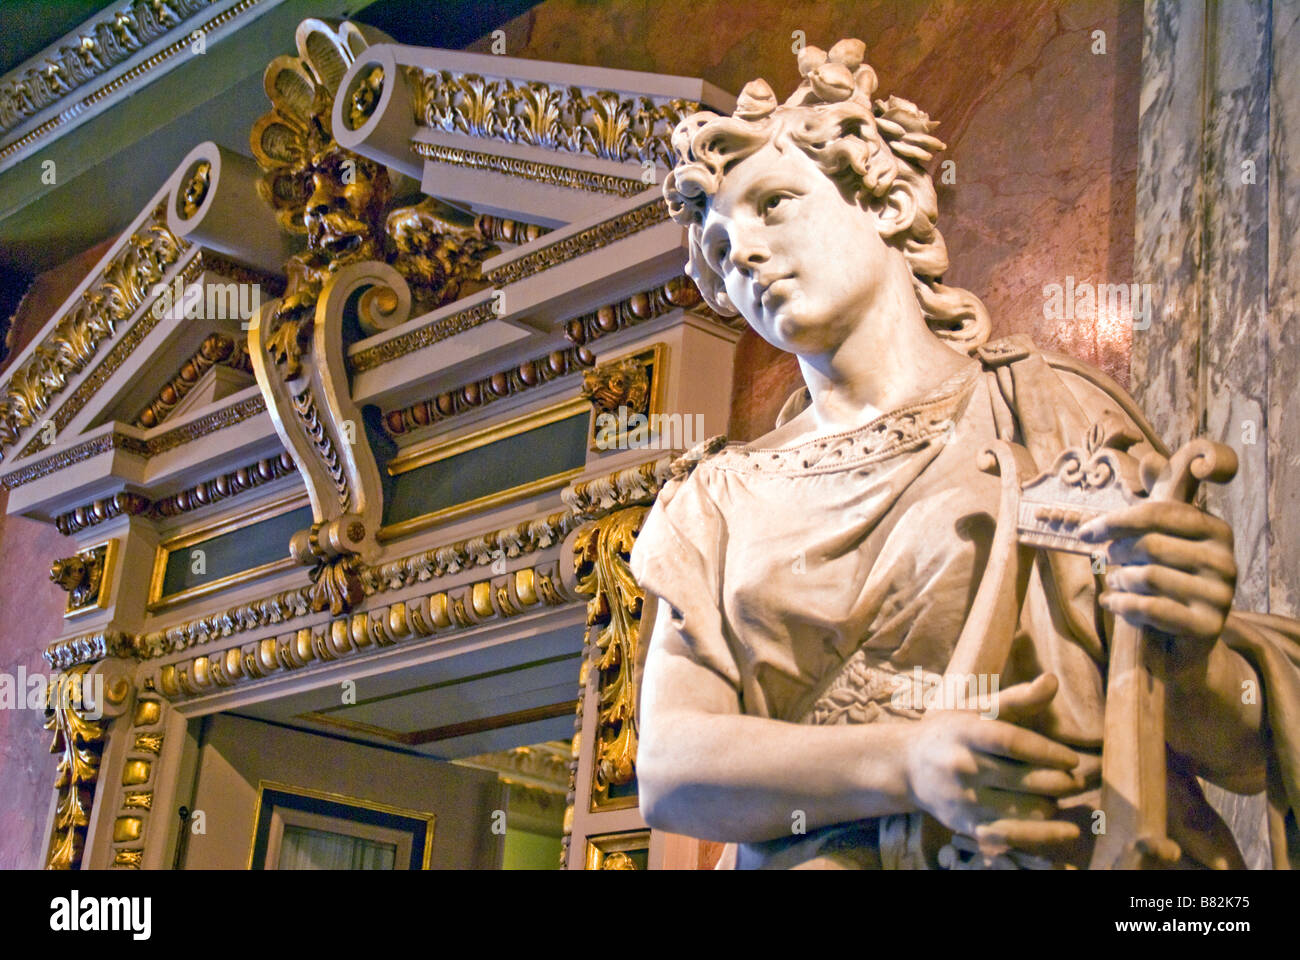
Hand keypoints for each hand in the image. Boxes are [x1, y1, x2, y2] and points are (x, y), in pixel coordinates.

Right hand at [904, 674, 1083, 851]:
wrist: (906, 766)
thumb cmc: (950, 732)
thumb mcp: (977, 709)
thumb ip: (1017, 698)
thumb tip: (1052, 681)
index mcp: (965, 732)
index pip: (1011, 742)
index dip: (1047, 752)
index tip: (1072, 760)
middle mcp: (961, 766)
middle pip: (1022, 779)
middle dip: (1059, 783)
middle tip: (1075, 782)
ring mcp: (962, 799)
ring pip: (1022, 811)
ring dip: (1051, 807)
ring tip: (1059, 798)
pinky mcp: (965, 824)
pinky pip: (1009, 836)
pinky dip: (1041, 837)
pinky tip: (1063, 832)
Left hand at [1078, 501, 1235, 668]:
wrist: (1189, 637)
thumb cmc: (1169, 580)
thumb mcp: (1162, 545)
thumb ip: (1141, 525)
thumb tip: (1089, 528)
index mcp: (1216, 531)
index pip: (1158, 514)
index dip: (1114, 521)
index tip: (1084, 533)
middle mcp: (1224, 561)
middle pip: (1151, 544)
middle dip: (1117, 551)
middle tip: (1104, 558)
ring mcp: (1220, 595)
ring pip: (1149, 576)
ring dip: (1120, 579)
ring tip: (1114, 581)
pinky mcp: (1208, 625)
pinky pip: (1151, 608)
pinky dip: (1122, 604)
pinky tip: (1111, 602)